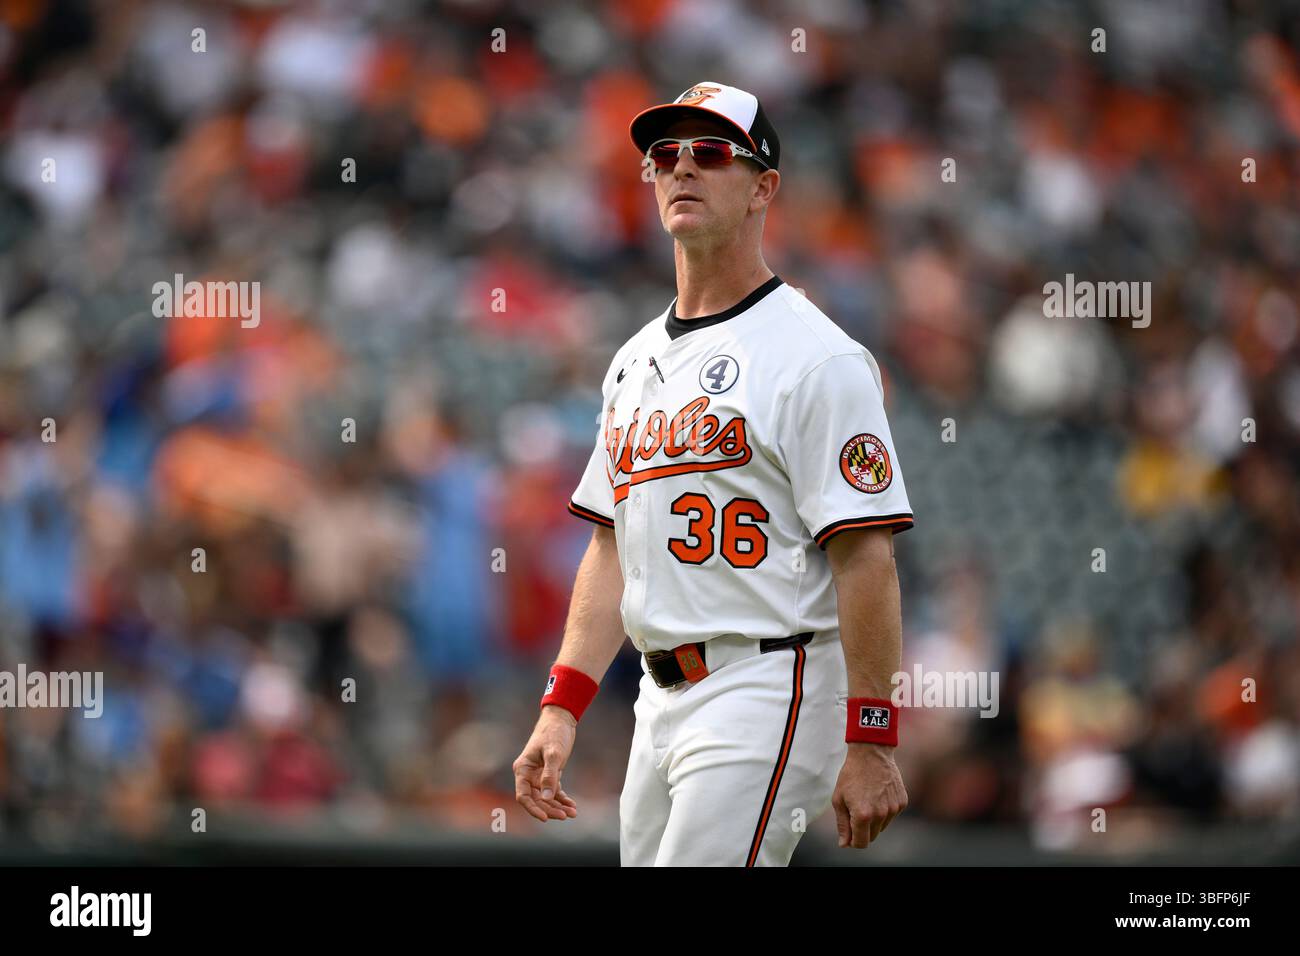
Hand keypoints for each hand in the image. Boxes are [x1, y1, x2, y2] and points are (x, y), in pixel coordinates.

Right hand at [512, 705, 579, 822]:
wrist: (561, 719)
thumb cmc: (554, 733)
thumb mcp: (553, 754)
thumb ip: (549, 776)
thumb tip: (546, 798)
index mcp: (522, 769)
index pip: (523, 795)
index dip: (532, 808)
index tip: (545, 818)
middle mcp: (528, 774)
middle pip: (535, 799)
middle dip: (549, 809)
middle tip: (565, 816)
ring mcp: (538, 775)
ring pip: (545, 797)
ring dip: (557, 806)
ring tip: (572, 813)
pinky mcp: (550, 774)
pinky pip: (554, 791)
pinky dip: (562, 799)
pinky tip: (572, 806)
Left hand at [831, 743, 907, 848]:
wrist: (871, 753)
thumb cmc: (851, 775)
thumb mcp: (839, 799)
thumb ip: (842, 824)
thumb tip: (844, 844)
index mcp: (862, 815)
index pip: (861, 843)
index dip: (853, 841)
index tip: (849, 833)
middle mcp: (880, 814)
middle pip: (872, 837)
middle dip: (862, 830)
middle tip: (855, 810)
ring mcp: (893, 808)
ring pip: (882, 826)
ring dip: (874, 820)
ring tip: (866, 798)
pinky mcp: (902, 802)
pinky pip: (891, 815)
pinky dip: (884, 810)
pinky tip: (878, 794)